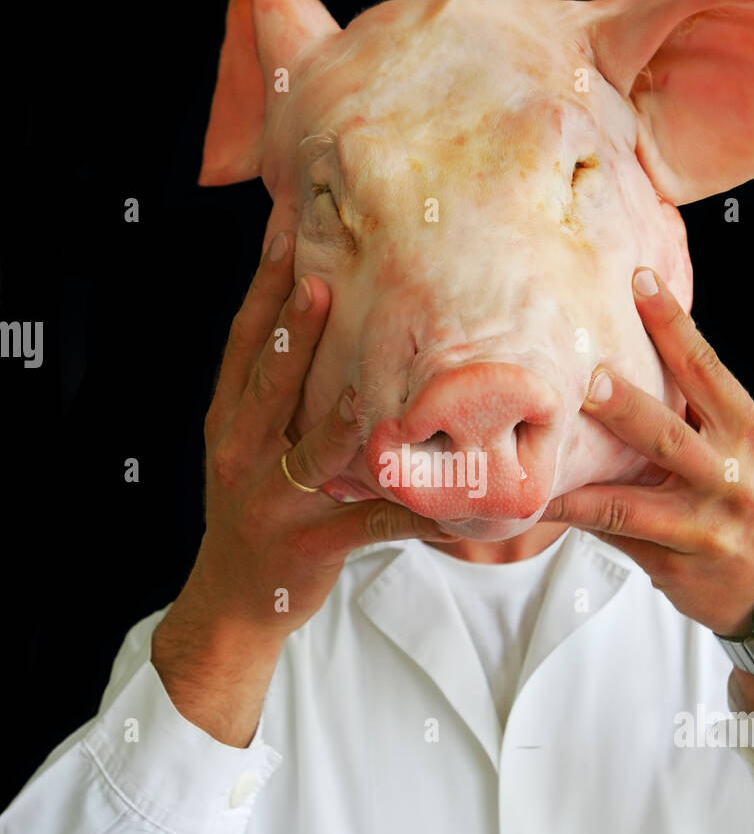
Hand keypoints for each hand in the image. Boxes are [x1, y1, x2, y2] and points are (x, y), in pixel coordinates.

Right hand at [152, 230, 455, 744]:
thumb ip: (272, 391)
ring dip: (341, 422)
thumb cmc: (252, 508)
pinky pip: (369, 526)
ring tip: (370, 392)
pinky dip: (407, 512)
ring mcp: (274, 502)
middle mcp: (243, 455)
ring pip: (312, 456)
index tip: (282, 234)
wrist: (233, 599)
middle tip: (320, 283)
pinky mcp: (312, 546)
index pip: (242, 346)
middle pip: (266, 386)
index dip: (261, 292)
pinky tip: (444, 500)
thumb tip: (315, 314)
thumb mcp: (243, 446)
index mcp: (229, 421)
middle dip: (293, 335)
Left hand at [543, 266, 753, 673]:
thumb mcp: (749, 455)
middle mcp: (731, 476)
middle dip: (623, 407)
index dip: (671, 324)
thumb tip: (635, 366)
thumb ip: (704, 417)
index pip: (707, 370)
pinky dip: (577, 518)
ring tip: (541, 458)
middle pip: (668, 433)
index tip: (638, 280)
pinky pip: (616, 534)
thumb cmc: (752, 508)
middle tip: (585, 379)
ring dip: (582, 478)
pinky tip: (539, 504)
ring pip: (632, 498)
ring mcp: (703, 524)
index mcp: (750, 434)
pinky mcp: (675, 560)